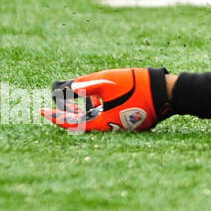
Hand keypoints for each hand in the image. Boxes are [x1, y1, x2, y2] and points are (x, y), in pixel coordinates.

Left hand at [42, 67, 171, 132]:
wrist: (168, 92)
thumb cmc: (137, 87)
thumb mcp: (106, 81)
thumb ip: (83, 85)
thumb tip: (66, 88)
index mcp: (102, 124)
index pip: (71, 124)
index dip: (54, 116)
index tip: (42, 111)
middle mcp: (111, 129)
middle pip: (82, 123)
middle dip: (68, 112)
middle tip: (57, 105)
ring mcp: (122, 125)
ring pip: (96, 119)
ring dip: (84, 109)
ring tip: (77, 98)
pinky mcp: (131, 120)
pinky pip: (109, 116)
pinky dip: (99, 108)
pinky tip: (100, 97)